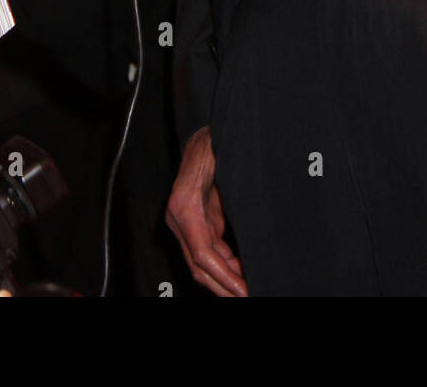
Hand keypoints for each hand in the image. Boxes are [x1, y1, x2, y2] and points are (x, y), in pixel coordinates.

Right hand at [166, 127, 247, 297]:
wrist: (203, 130)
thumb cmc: (215, 143)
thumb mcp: (227, 168)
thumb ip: (231, 202)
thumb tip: (248, 241)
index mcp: (185, 206)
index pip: (202, 254)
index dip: (223, 276)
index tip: (243, 289)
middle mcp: (178, 218)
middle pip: (198, 266)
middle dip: (223, 285)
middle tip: (247, 296)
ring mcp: (183, 221)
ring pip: (201, 262)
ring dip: (224, 278)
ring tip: (248, 287)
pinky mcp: (193, 220)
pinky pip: (207, 249)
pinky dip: (224, 263)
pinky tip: (241, 270)